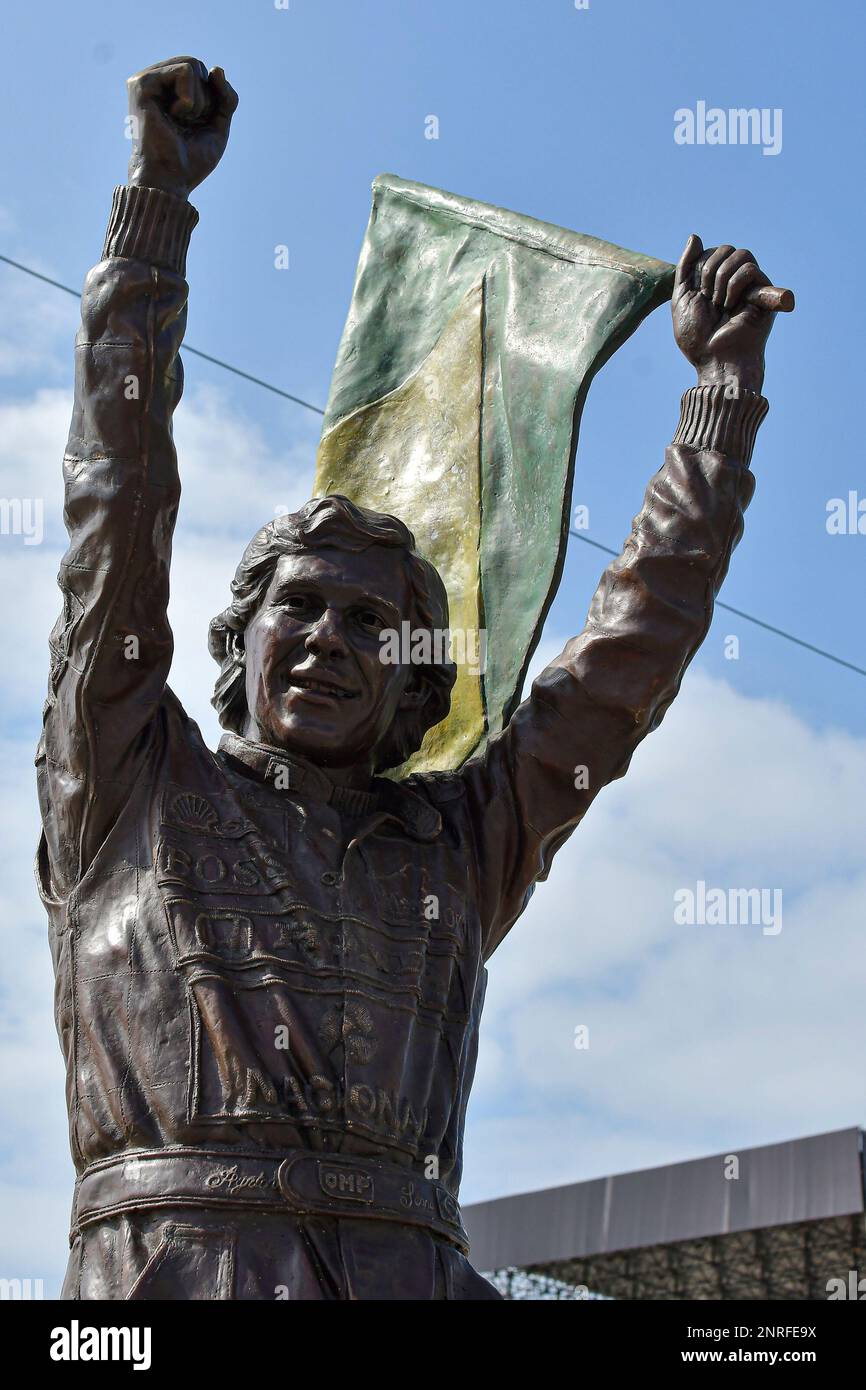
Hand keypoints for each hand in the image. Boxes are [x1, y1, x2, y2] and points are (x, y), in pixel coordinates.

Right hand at [126, 56, 237, 199]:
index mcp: (171, 92)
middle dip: (206, 99)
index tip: (197, 124)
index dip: (213, 99)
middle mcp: (158, 83)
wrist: (171, 179)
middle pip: (198, 65)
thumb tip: (216, 68)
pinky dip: (190, 98)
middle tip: (188, 123)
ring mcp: (147, 80)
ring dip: (199, 101)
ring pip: (192, 64)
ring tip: (180, 120)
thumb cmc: (191, 160)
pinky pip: (184, 70)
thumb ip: (226, 97)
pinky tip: (174, 115)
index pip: (204, 74)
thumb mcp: (218, 125)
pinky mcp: (143, 83)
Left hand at [672, 235, 791, 395]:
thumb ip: (686, 266)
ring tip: (720, 304)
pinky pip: (750, 268)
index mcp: (714, 281)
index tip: (696, 295)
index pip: (709, 252)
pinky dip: (734, 285)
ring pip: (740, 254)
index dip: (698, 269)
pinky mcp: (764, 293)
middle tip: (708, 299)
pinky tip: (731, 305)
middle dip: (709, 271)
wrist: (714, 357)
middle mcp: (734, 281)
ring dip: (722, 278)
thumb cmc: (697, 336)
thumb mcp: (681, 297)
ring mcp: (750, 286)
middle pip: (725, 248)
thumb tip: (695, 236)